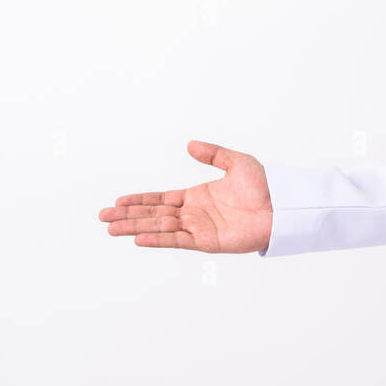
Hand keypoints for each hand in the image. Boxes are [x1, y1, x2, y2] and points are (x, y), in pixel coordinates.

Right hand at [98, 141, 273, 252]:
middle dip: (128, 216)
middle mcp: (194, 214)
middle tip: (103, 218)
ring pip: (160, 227)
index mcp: (197, 196)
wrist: (282, 207)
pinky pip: (177, 240)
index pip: (160, 199)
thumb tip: (190, 144)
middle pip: (153, 214)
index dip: (139, 200)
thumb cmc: (264, 187)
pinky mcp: (207, 241)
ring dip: (135, 227)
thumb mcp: (236, 162)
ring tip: (111, 229)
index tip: (118, 202)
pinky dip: (158, 239)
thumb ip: (213, 154)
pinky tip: (139, 238)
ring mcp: (198, 228)